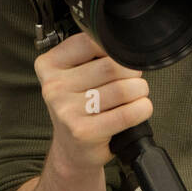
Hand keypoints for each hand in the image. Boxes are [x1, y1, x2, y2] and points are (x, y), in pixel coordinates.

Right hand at [35, 32, 152, 173]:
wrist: (72, 150)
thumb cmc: (79, 107)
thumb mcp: (74, 75)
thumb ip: (92, 55)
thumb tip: (126, 44)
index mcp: (49, 65)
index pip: (90, 41)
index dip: (114, 49)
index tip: (119, 60)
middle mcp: (54, 87)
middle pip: (112, 66)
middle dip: (132, 72)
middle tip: (133, 79)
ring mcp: (66, 111)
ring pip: (123, 89)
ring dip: (140, 90)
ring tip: (136, 95)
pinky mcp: (84, 132)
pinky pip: (127, 114)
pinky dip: (142, 108)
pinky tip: (140, 109)